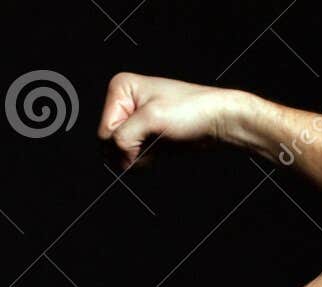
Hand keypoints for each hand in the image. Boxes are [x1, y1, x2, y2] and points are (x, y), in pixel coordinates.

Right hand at [96, 73, 244, 168]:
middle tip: (154, 139)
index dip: (124, 141)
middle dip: (130, 151)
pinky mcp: (144, 139)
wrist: (217, 122)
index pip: (105, 132)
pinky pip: (131, 161)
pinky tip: (160, 149)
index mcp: (120, 90)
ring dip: (138, 158)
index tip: (148, 133)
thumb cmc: (191, 110)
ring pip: (119, 156)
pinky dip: (144, 161)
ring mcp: (134, 124)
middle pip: (108, 146)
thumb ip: (124, 137)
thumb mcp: (152, 118)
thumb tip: (116, 157)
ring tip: (159, 143)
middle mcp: (124, 105)